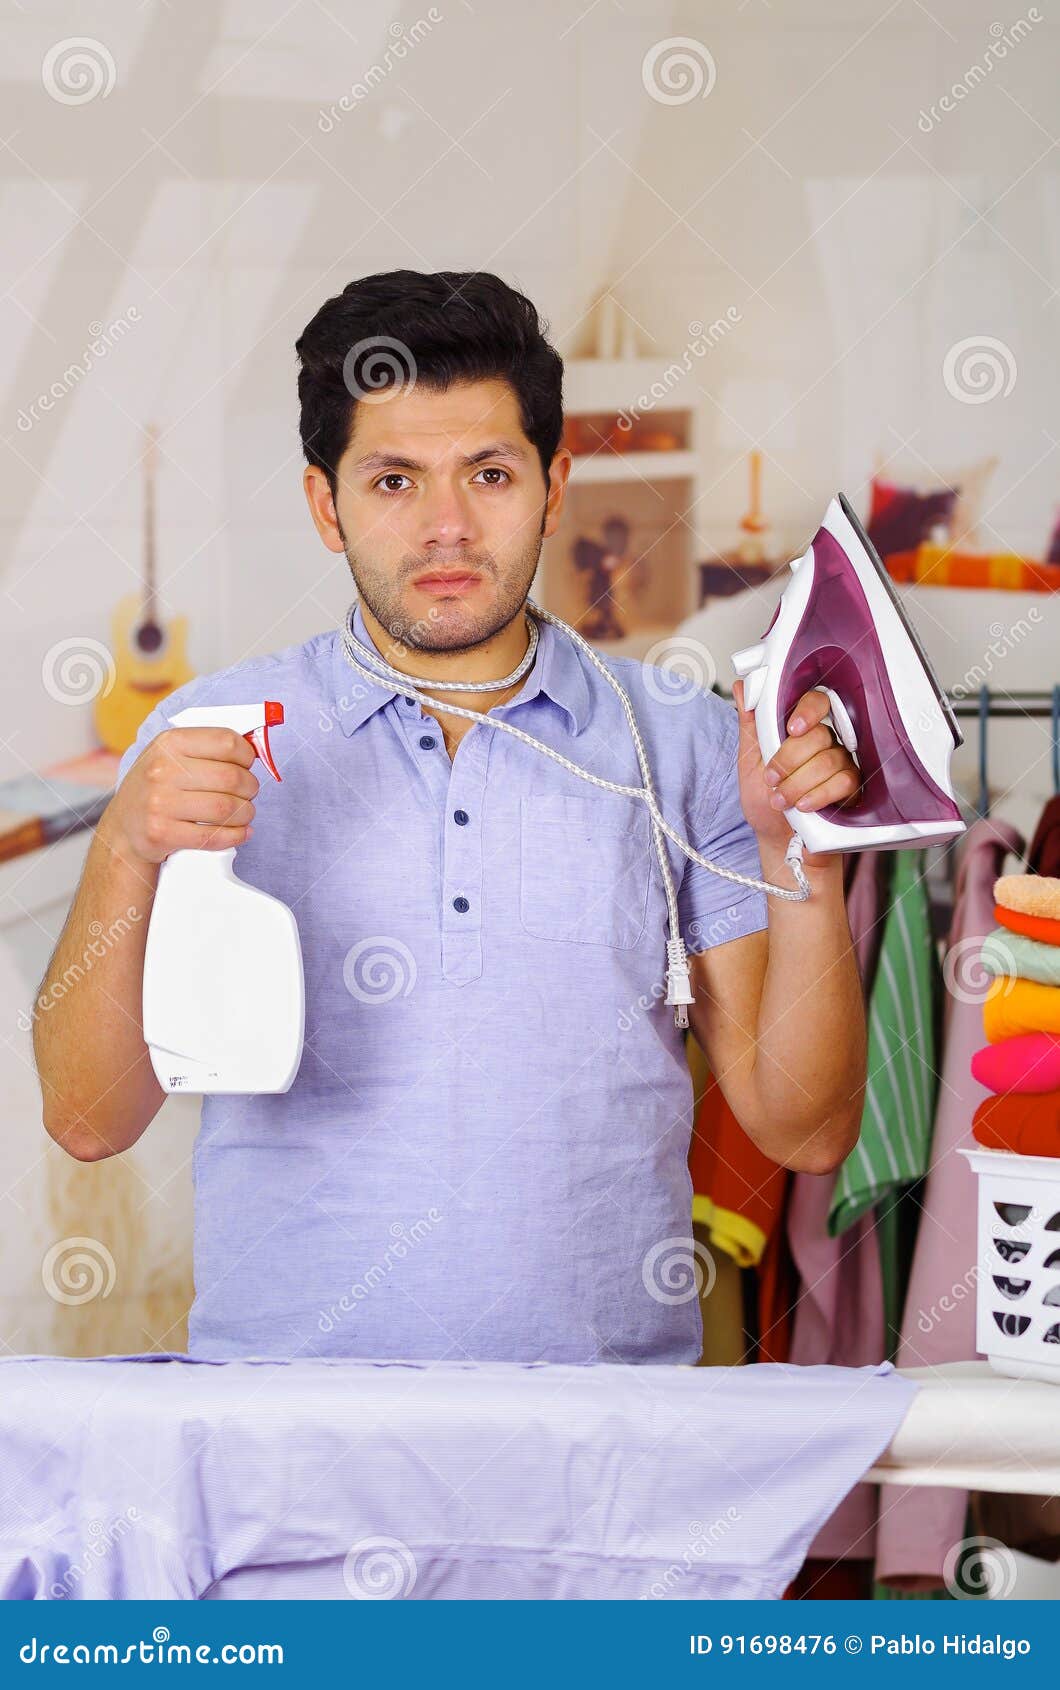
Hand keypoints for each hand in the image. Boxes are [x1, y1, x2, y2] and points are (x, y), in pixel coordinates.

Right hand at [99, 726, 259, 866]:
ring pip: (227, 808)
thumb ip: (205, 747)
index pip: (227, 742)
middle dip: (250, 788)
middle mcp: (162, 770)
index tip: (247, 764)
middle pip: (232, 777)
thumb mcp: (171, 754)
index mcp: (169, 743)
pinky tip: (240, 832)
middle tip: (248, 793)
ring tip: (243, 813)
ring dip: (245, 813)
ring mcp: (160, 803)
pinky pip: (214, 836)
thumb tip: (253, 749)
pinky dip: (236, 835)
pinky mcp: (162, 833)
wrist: (124, 827)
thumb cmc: (157, 786)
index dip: (247, 755)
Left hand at [733, 680, 860, 863]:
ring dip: (798, 783)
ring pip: (829, 760)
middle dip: (789, 760)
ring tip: (781, 800)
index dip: (807, 711)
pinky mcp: (852, 788)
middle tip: (772, 778)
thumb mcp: (749, 761)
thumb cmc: (764, 801)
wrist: (778, 840)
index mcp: (801, 730)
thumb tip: (741, 687)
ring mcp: (842, 764)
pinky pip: (843, 782)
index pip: (816, 701)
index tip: (791, 729)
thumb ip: (750, 725)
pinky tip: (804, 806)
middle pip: (820, 734)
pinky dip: (818, 795)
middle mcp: (825, 742)